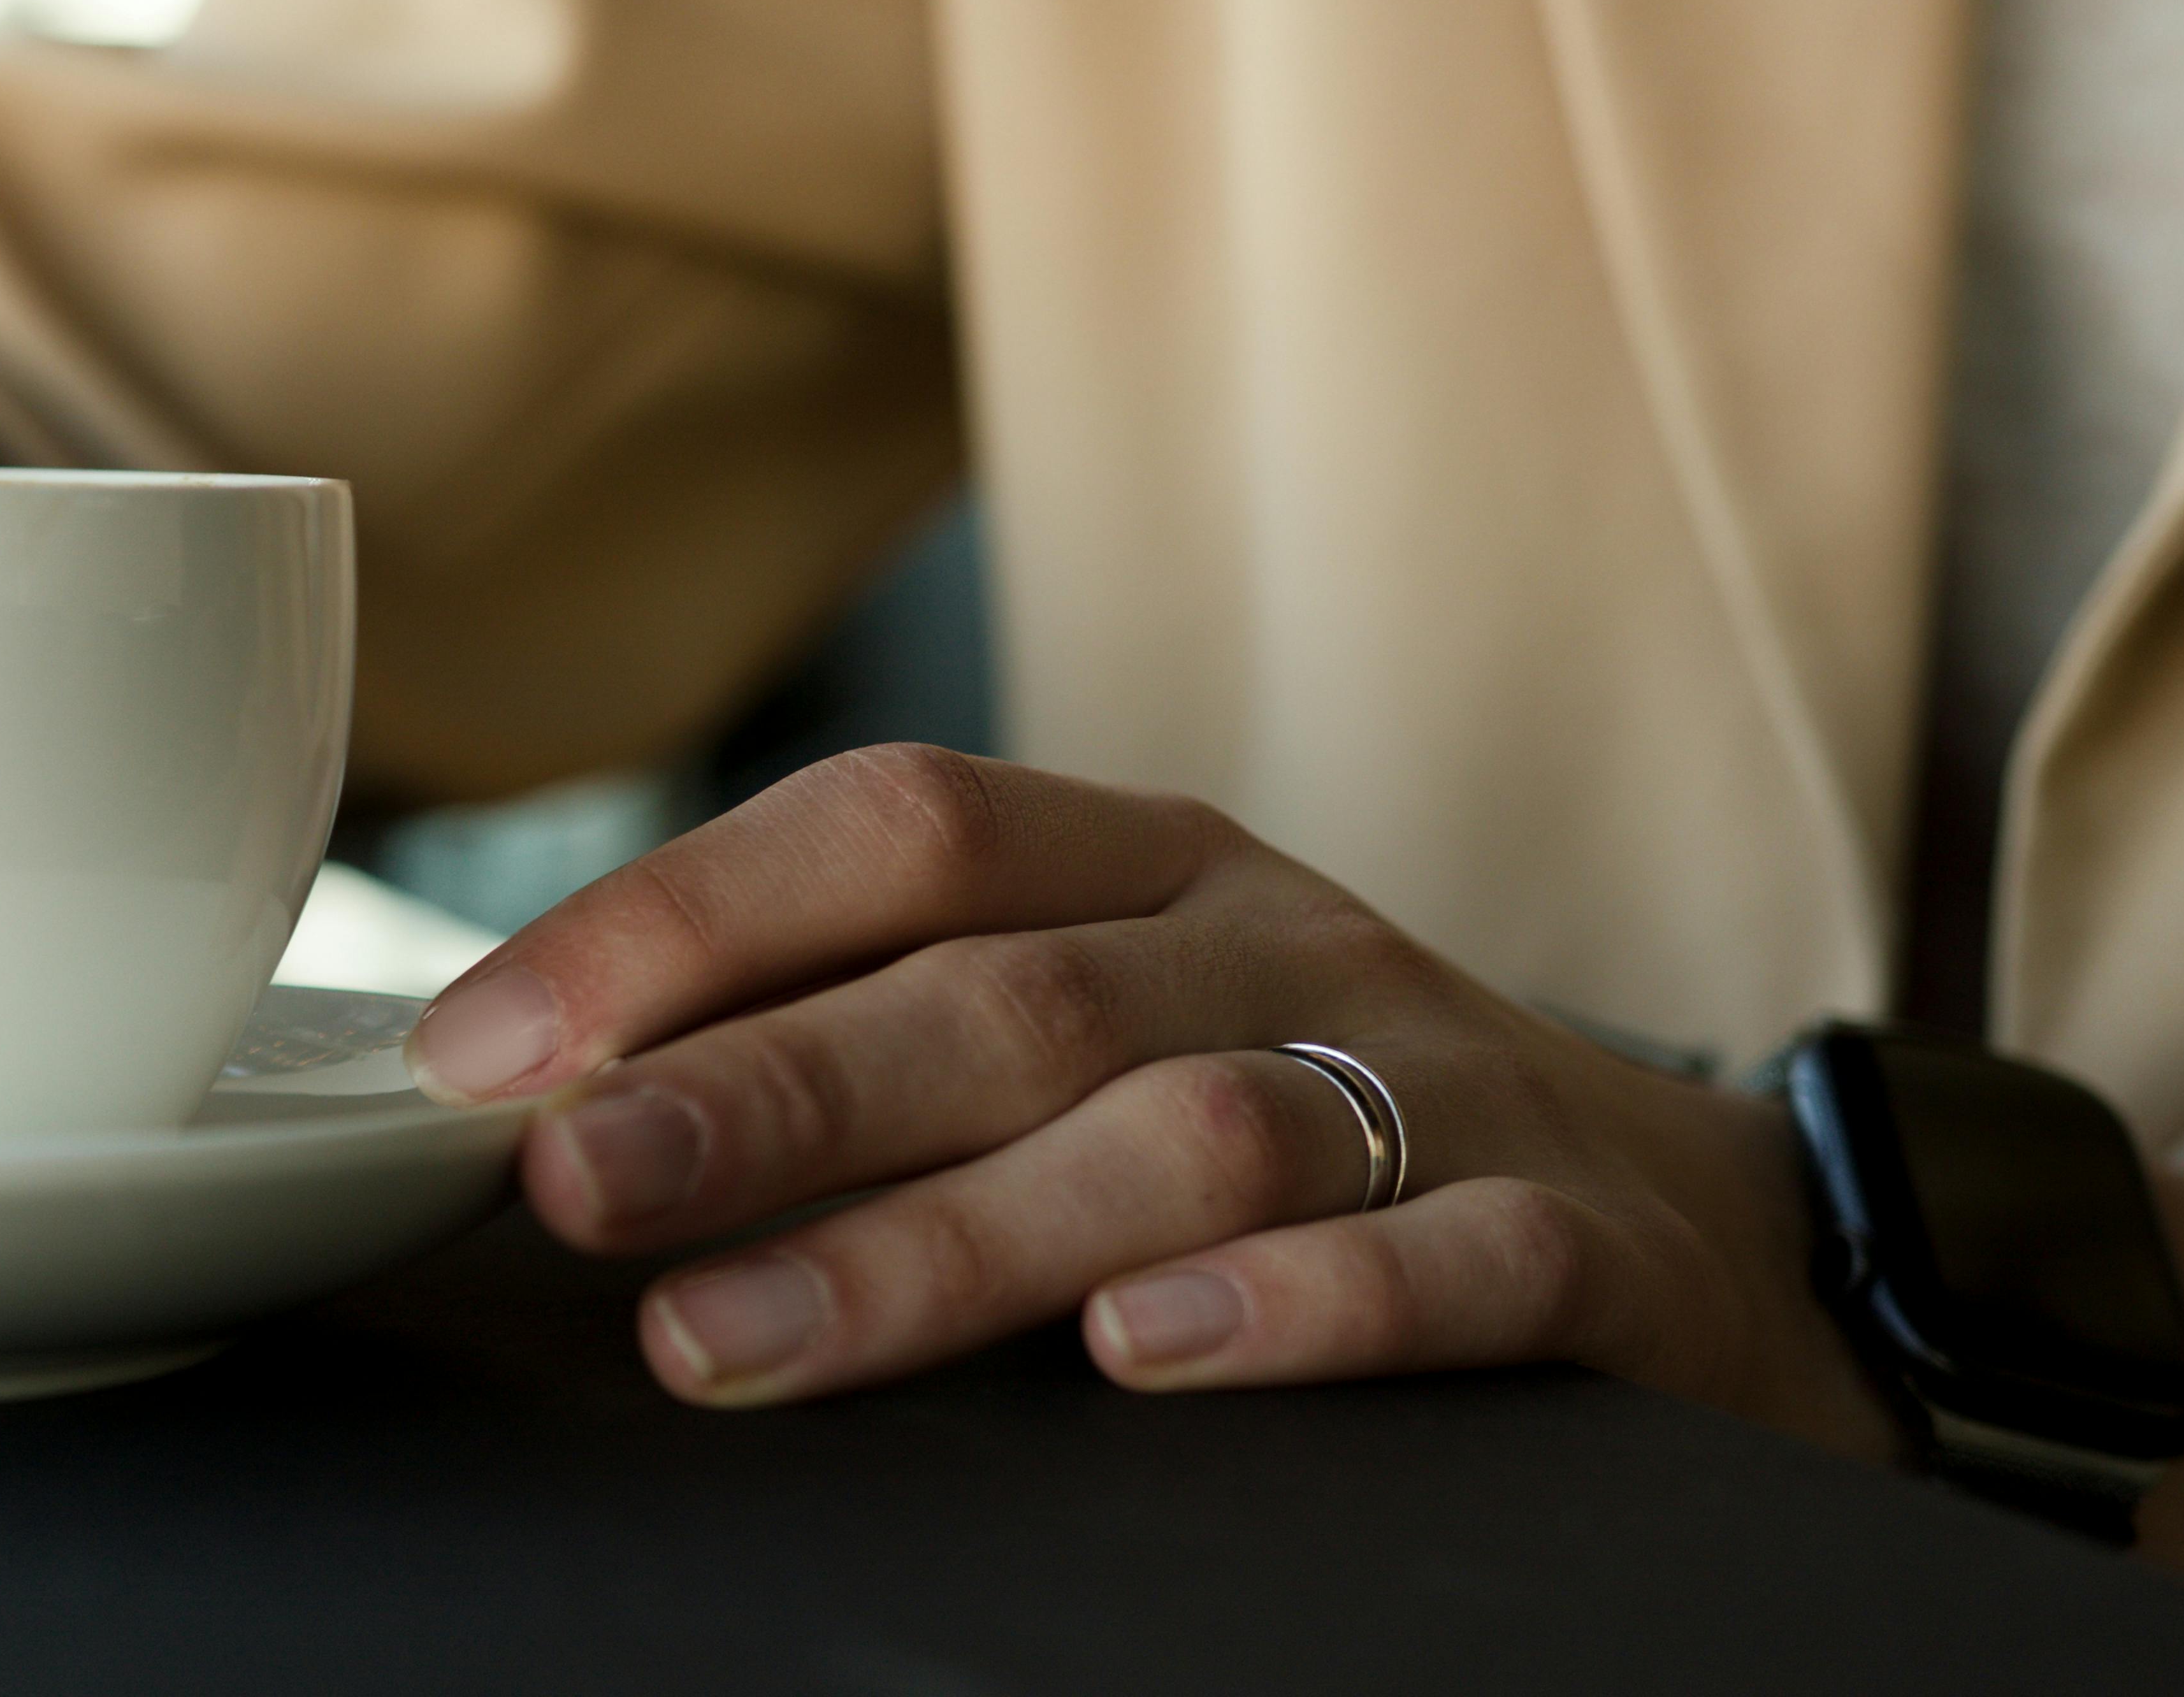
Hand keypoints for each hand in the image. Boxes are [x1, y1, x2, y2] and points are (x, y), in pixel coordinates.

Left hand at [405, 746, 1902, 1456]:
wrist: (1698, 1224)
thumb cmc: (1311, 1124)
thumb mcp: (1105, 1033)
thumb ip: (880, 1045)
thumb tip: (556, 1119)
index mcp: (1141, 866)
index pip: (888, 828)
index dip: (676, 922)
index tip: (485, 1049)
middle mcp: (1269, 942)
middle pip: (999, 988)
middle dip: (764, 1089)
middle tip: (580, 1188)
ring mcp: (1434, 1079)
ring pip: (1175, 1130)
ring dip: (942, 1239)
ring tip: (746, 1332)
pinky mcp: (1577, 1239)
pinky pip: (1438, 1256)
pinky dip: (1290, 1304)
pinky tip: (1144, 1355)